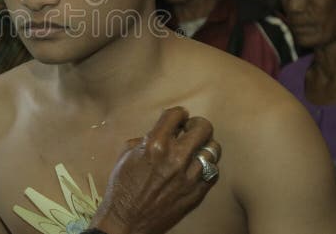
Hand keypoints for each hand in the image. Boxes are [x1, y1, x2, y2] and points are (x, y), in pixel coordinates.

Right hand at [90, 107, 219, 233]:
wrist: (127, 221)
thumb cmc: (122, 188)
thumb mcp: (127, 155)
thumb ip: (146, 138)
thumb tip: (161, 132)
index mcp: (155, 145)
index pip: (177, 115)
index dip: (178, 114)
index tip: (179, 118)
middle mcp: (176, 158)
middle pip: (203, 127)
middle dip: (195, 125)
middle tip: (189, 131)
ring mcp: (189, 176)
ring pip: (213, 149)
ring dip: (203, 146)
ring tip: (195, 149)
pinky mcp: (197, 192)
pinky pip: (213, 171)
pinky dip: (206, 166)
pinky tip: (196, 167)